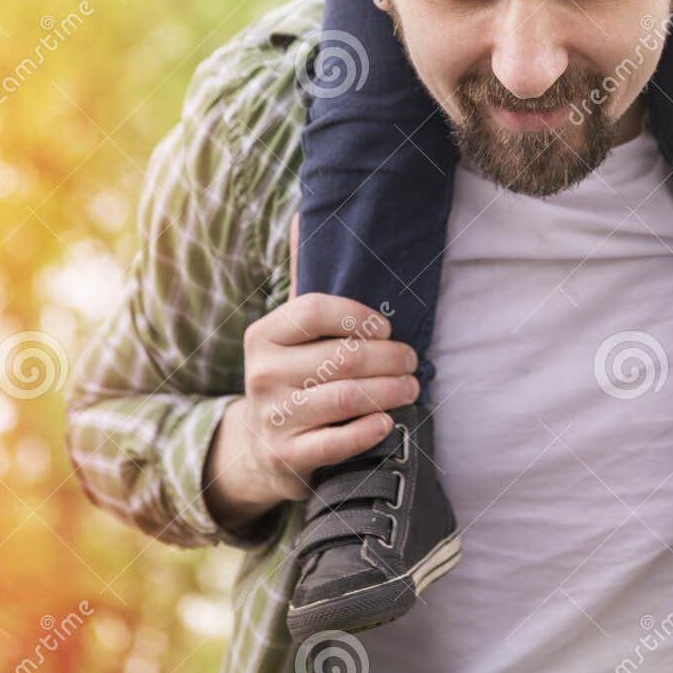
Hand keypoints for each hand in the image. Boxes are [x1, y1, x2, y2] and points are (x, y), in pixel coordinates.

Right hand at [202, 212, 418, 525]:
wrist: (258, 448)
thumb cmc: (291, 375)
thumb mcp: (289, 331)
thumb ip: (300, 277)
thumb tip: (301, 214)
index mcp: (263, 335)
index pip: (314, 311)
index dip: (357, 315)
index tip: (387, 324)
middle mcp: (262, 374)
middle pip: (341, 356)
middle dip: (388, 356)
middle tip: (414, 359)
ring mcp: (274, 418)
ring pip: (345, 397)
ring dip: (390, 390)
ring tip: (413, 386)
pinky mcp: (288, 457)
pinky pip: (336, 441)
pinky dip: (367, 429)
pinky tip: (388, 421)